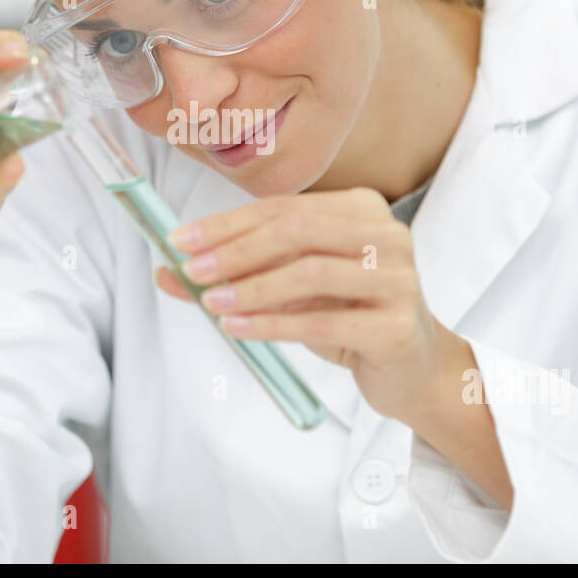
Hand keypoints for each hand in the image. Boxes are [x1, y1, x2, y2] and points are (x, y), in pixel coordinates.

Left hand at [154, 187, 458, 423]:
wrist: (410, 370)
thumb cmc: (347, 317)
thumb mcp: (291, 290)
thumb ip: (237, 276)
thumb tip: (167, 271)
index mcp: (361, 208)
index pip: (284, 207)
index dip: (228, 223)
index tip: (181, 240)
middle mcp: (386, 233)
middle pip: (297, 230)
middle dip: (236, 250)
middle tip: (192, 270)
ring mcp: (398, 278)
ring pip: (310, 272)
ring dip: (252, 287)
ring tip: (209, 302)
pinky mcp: (396, 325)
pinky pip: (324, 320)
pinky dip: (272, 324)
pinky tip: (236, 327)